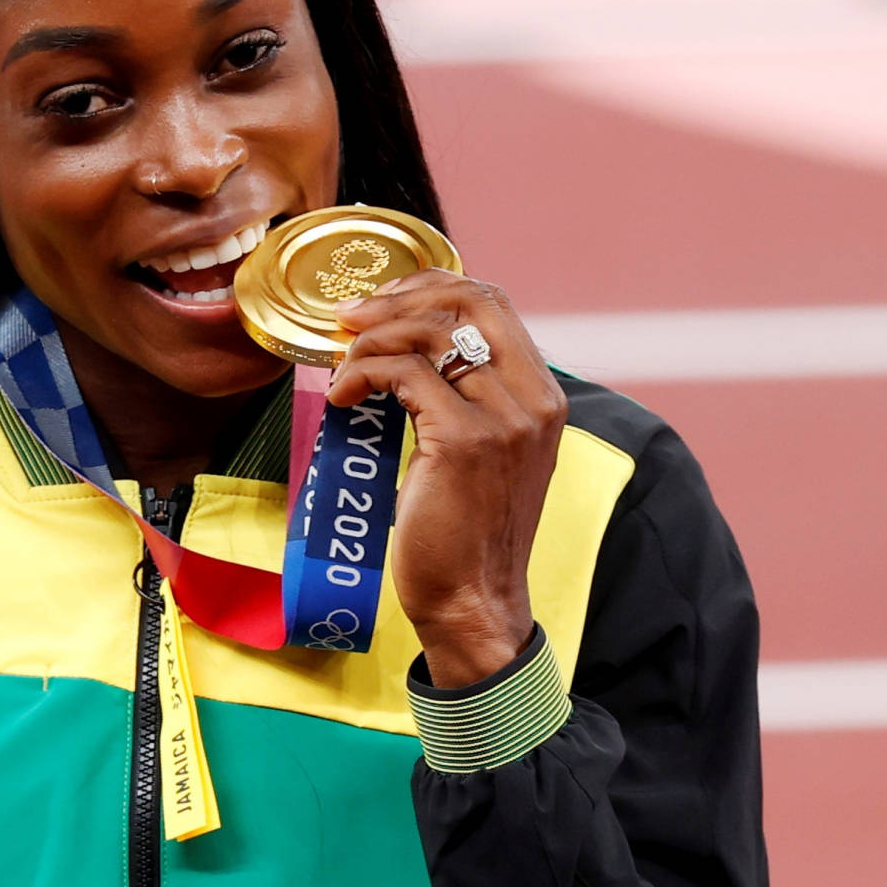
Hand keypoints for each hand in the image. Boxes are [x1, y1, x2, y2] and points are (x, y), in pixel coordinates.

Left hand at [328, 270, 565, 686]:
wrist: (472, 600)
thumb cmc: (465, 531)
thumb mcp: (484, 451)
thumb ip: (469, 397)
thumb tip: (413, 348)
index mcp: (543, 394)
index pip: (493, 303)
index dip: (434, 287)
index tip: (384, 301)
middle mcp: (533, 399)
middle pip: (468, 301)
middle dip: (400, 297)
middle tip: (350, 319)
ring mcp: (504, 419)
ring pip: (431, 334)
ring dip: (373, 339)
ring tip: (343, 364)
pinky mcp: (465, 442)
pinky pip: (404, 376)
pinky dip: (363, 374)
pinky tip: (343, 395)